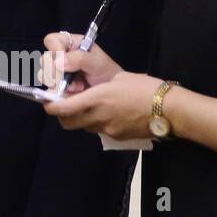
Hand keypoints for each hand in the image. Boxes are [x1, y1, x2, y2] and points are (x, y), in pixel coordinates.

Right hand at [41, 32, 122, 93]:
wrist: (112, 92)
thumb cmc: (107, 73)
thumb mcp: (97, 62)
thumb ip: (80, 58)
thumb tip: (58, 63)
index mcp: (70, 43)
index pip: (52, 40)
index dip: (54, 50)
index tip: (62, 62)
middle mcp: (60, 56)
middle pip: (45, 59)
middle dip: (57, 72)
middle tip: (72, 79)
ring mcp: (57, 71)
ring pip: (45, 75)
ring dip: (60, 83)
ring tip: (78, 87)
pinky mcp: (57, 86)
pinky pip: (50, 89)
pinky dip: (61, 92)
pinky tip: (75, 93)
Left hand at [44, 70, 164, 140]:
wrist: (170, 110)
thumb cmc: (145, 88)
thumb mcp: (118, 79)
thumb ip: (98, 88)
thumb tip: (86, 91)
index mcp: (97, 100)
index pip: (63, 108)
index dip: (50, 106)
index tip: (46, 102)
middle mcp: (98, 118)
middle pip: (68, 123)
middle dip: (62, 115)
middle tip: (64, 104)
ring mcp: (108, 130)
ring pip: (84, 127)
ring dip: (80, 118)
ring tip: (88, 106)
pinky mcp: (118, 137)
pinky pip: (100, 130)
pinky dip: (97, 123)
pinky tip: (108, 113)